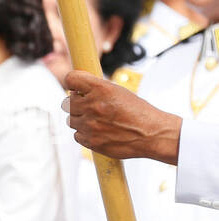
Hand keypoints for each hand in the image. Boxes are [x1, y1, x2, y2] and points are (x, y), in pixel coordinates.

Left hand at [64, 69, 181, 163]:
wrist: (152, 134)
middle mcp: (93, 106)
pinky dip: (85, 133)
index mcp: (101, 89)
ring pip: (71, 119)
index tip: (74, 86)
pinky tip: (99, 131)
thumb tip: (75, 89)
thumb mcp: (119, 91)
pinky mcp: (90, 141)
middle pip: (67, 102)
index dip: (72, 82)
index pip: (71, 79)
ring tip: (98, 120)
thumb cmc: (138, 112)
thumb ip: (97, 89)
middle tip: (91, 106)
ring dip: (80, 119)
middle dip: (77, 103)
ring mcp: (90, 125)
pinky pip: (77, 135)